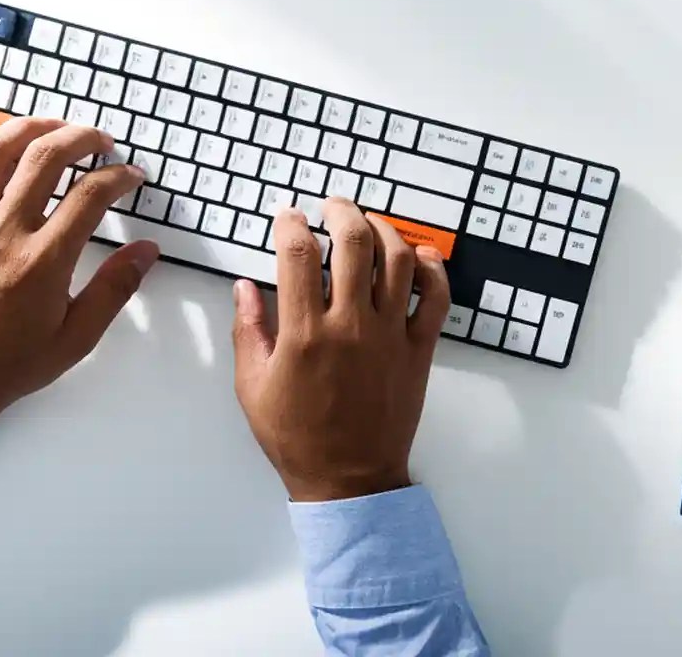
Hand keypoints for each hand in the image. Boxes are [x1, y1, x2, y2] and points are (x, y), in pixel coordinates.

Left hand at [0, 119, 155, 430]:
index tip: (130, 176)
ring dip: (29, 128)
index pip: (89, 196)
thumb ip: (114, 288)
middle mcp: (1, 233)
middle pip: (44, 157)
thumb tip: (145, 251)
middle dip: (80, 138)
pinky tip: (6, 153)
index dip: (117, 177)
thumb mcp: (77, 336)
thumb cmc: (9, 362)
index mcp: (42, 261)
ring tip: (52, 125)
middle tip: (99, 140)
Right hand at [232, 199, 450, 501]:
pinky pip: (436, 299)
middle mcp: (351, 327)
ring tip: (371, 223)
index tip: (288, 216)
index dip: (291, 225)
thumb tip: (245, 287)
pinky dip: (433, 271)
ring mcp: (391, 336)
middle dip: (342, 212)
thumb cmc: (297, 437)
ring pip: (398, 262)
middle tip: (333, 204)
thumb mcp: (252, 387)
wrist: (349, 478)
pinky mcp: (419, 350)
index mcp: (304, 334)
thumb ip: (249, 331)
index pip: (299, 256)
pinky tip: (419, 256)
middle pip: (355, 245)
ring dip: (385, 231)